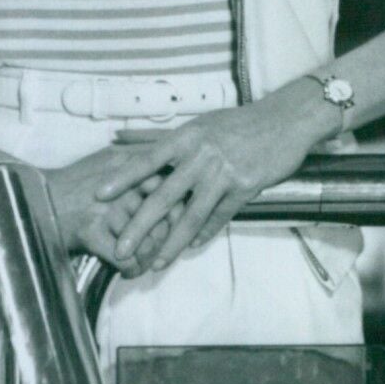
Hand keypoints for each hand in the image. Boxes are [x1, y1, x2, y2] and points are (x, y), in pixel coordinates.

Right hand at [40, 144, 175, 266]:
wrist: (30, 199)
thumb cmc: (72, 184)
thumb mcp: (106, 161)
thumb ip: (136, 163)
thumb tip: (169, 172)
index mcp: (127, 164)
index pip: (170, 186)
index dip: (179, 208)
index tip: (176, 223)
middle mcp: (120, 184)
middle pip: (164, 216)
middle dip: (167, 239)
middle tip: (163, 251)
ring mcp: (105, 207)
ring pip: (147, 241)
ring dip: (148, 259)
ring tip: (144, 265)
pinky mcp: (91, 230)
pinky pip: (125, 258)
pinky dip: (131, 270)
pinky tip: (127, 273)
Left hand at [96, 93, 327, 274]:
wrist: (285, 121)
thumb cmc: (239, 123)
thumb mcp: (202, 125)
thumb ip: (170, 142)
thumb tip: (130, 145)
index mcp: (186, 136)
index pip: (147, 160)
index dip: (122, 178)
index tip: (99, 195)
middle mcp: (201, 154)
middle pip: (164, 195)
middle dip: (139, 226)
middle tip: (120, 248)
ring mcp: (223, 172)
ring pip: (191, 215)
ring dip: (171, 243)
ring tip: (155, 263)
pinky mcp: (244, 187)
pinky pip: (219, 217)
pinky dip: (204, 234)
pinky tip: (191, 247)